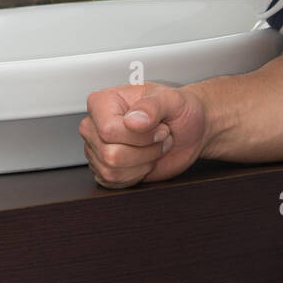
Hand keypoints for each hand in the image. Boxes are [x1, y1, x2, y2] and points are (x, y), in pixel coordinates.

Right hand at [79, 80, 208, 188]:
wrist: (188, 131)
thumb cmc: (178, 111)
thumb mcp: (172, 100)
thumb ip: (152, 106)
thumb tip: (132, 121)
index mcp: (103, 101)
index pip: (108, 130)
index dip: (140, 136)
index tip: (160, 129)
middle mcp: (94, 125)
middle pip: (109, 154)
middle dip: (145, 151)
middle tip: (160, 138)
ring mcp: (97, 148)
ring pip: (112, 171)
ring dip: (143, 163)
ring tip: (154, 147)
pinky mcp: (104, 168)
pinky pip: (114, 182)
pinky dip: (138, 175)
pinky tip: (146, 159)